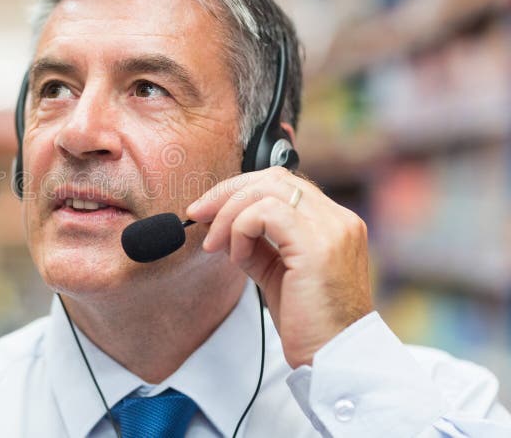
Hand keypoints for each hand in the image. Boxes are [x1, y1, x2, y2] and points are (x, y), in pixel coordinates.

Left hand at [186, 166, 373, 367]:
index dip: (240, 190)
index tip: (208, 210)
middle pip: (272, 178)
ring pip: (266, 189)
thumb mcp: (277, 273)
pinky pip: (265, 214)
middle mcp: (337, 219)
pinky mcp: (317, 245)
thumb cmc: (309, 323)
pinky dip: (241, 229)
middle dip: (227, 193)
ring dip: (229, 213)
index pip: (281, 183)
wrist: (334, 356)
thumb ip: (257, 245)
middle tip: (198, 215)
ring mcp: (331, 228)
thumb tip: (222, 226)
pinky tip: (238, 257)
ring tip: (217, 244)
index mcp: (332, 222)